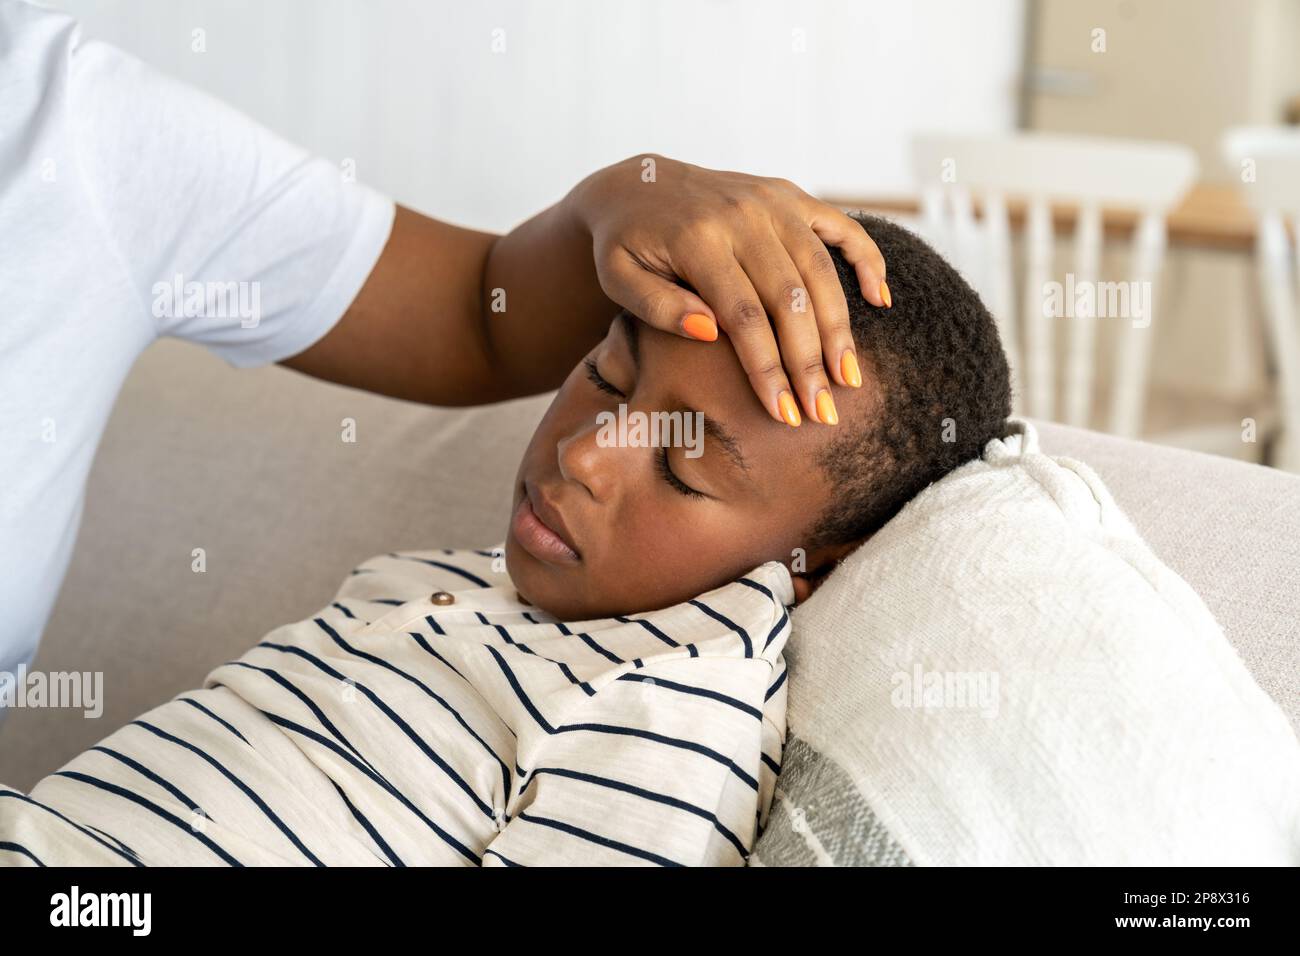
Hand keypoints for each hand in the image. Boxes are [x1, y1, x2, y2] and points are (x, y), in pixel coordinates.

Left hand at [569, 154, 888, 425]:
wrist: (634, 184)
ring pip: (820, 270)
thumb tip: (709, 333)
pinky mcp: (789, 195)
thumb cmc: (624, 246)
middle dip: (810, 361)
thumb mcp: (619, 278)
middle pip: (790, 298)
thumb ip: (658, 307)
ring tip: (849, 378)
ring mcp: (771, 202)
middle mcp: (742, 215)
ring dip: (840, 328)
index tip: (784, 414)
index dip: (768, 369)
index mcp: (698, 239)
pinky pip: (841, 226)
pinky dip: (868, 259)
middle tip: (824, 413)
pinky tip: (880, 301)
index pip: (744, 316)